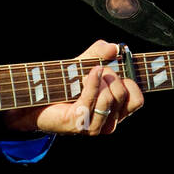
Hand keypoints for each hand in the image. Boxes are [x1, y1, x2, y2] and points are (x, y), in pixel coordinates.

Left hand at [5, 40, 143, 135]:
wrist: (35, 99)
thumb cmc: (63, 83)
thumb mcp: (84, 63)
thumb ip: (99, 53)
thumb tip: (115, 47)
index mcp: (116, 110)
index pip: (137, 99)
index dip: (132, 80)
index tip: (122, 66)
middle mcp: (109, 122)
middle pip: (124, 95)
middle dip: (112, 75)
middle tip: (97, 69)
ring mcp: (95, 126)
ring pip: (111, 98)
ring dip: (99, 80)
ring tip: (84, 76)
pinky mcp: (79, 124)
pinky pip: (94, 99)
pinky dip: (92, 82)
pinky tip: (86, 74)